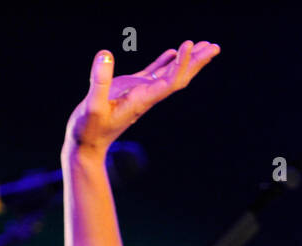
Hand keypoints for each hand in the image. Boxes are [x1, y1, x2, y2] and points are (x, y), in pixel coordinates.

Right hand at [63, 40, 220, 159]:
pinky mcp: (130, 90)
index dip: (182, 64)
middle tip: (215, 47)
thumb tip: (106, 55)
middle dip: (197, 62)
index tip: (189, 44)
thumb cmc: (88, 130)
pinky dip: (165, 62)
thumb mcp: (92, 107)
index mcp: (142, 100)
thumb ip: (99, 82)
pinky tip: (172, 52)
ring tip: (203, 45)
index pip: (170, 81)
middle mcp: (147, 96)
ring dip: (187, 60)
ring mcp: (140, 92)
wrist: (86, 145)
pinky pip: (153, 74)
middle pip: (179, 78)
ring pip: (169, 74)